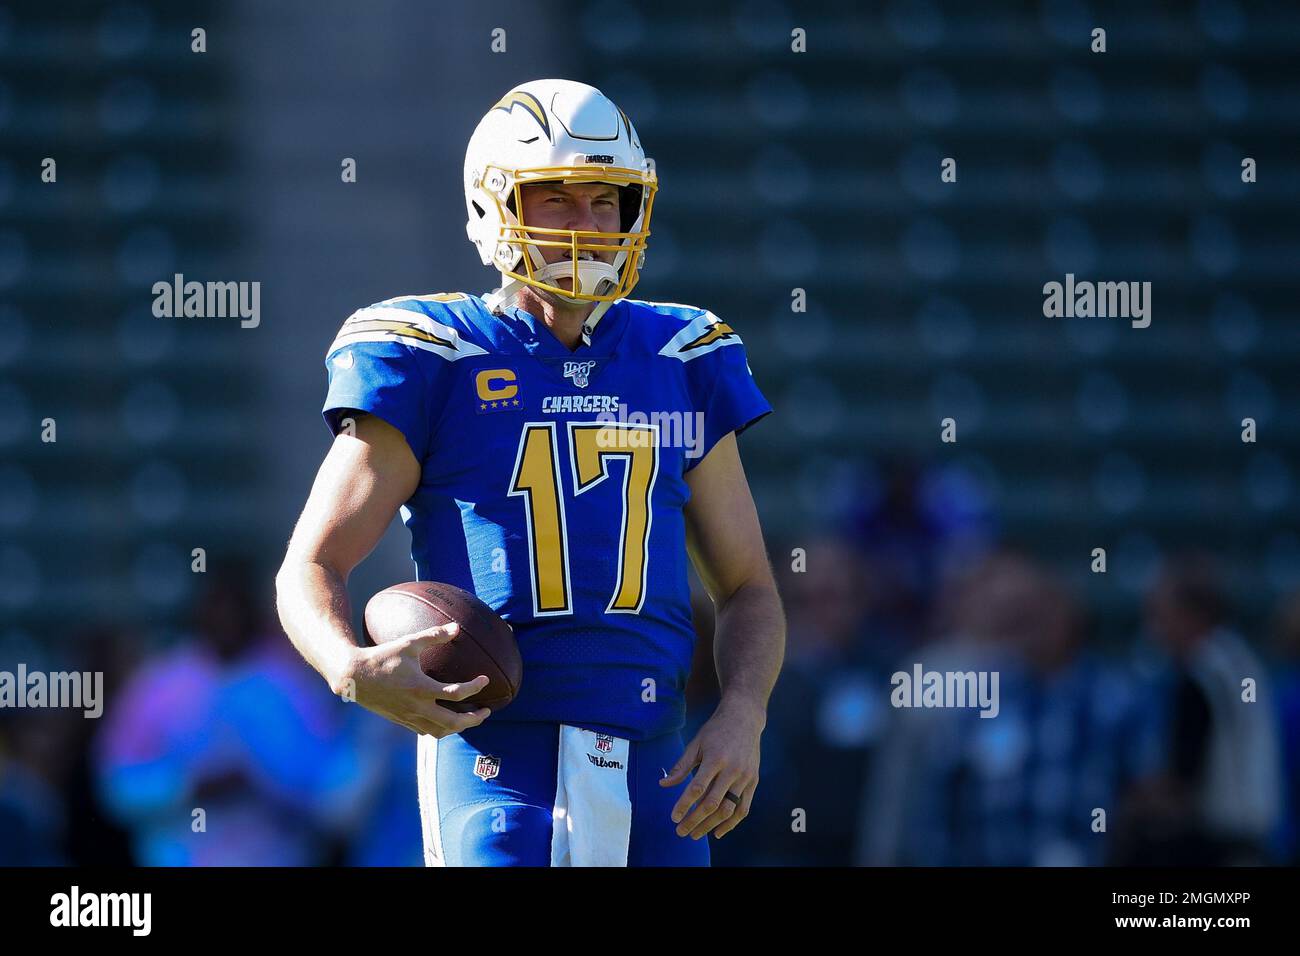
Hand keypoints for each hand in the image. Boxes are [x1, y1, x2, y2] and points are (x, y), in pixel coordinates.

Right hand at [334, 622, 491, 737]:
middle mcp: (417, 707)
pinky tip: (445, 719)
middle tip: (486, 711)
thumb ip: (434, 636)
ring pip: (440, 732)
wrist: (353, 676)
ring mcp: (409, 717)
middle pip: (453, 722)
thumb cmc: (382, 657)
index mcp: (421, 688)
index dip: (475, 687)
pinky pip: (426, 731)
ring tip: (469, 718)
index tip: (485, 680)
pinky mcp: (402, 721)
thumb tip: (457, 627)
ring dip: (458, 728)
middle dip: (474, 719)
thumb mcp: (409, 643)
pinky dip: (440, 729)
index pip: (456, 693)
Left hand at [659, 696, 764, 839]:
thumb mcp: (696, 743)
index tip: (674, 818)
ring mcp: (745, 777)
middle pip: (712, 803)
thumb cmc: (716, 731)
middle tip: (681, 832)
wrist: (745, 719)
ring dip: (711, 825)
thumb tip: (663, 784)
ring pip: (728, 809)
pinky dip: (731, 823)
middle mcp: (732, 770)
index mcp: (715, 759)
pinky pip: (743, 808)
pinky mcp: (753, 782)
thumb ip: (681, 766)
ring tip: (695, 834)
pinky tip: (718, 832)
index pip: (697, 788)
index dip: (684, 805)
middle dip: (695, 820)